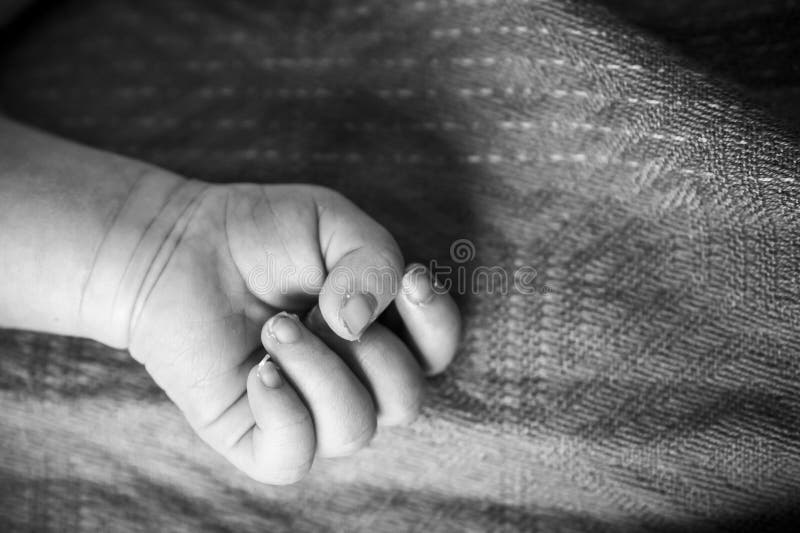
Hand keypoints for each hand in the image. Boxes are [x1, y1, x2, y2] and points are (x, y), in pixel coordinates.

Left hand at [125, 182, 460, 483]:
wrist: (180, 248)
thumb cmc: (262, 234)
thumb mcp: (334, 223)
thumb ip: (374, 260)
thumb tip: (359, 323)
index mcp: (382, 333)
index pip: (437, 353)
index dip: (436, 323)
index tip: (408, 278)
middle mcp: (353, 380)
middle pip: (405, 400)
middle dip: (367, 348)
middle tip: (313, 304)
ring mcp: (307, 413)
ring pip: (354, 429)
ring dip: (319, 370)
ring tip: (275, 325)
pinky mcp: (256, 437)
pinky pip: (294, 456)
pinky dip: (283, 410)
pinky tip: (259, 369)